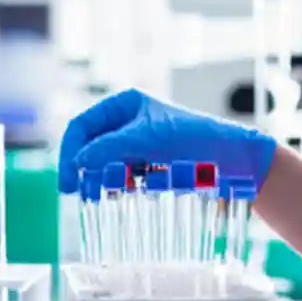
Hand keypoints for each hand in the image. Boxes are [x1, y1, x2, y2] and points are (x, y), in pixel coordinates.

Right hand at [58, 88, 277, 194]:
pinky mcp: (148, 164)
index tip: (68, 179)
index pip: (82, 125)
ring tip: (98, 196)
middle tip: (77, 193)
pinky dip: (115, 185)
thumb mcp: (150, 138)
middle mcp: (127, 121)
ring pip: (103, 163)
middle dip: (82, 167)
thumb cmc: (196, 138)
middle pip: (89, 145)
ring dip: (97, 178)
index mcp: (124, 104)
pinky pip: (121, 174)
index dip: (70, 151)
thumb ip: (112, 147)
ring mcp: (137, 143)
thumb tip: (78, 161)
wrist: (233, 159)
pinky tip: (119, 194)